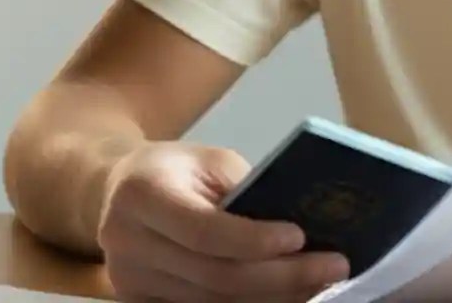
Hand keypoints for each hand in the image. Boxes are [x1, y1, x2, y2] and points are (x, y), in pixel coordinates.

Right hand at [97, 141, 349, 302]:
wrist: (117, 189)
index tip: (301, 237)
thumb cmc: (176, 169)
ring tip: (320, 283)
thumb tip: (307, 228)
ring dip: (273, 298)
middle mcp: (125, 242)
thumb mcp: (210, 162)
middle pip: (214, 276)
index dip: (254, 240)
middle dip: (281, 276)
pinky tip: (286, 295)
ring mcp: (128, 281)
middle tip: (334, 266)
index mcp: (142, 194)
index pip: (204, 231)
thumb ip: (247, 193)